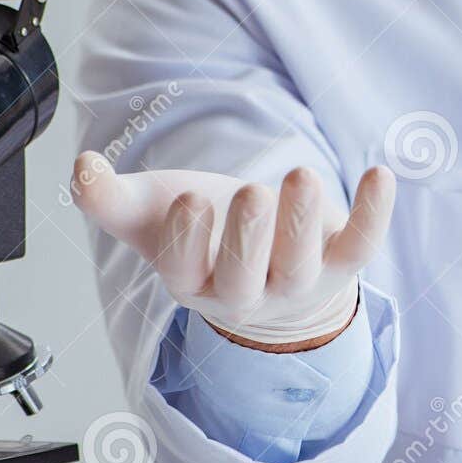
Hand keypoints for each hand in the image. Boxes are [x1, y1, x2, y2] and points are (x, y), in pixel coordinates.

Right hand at [72, 152, 394, 350]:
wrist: (268, 261)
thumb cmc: (207, 232)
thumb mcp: (155, 213)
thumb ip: (111, 199)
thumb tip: (81, 170)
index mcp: (194, 281)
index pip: (186, 272)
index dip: (187, 240)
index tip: (188, 198)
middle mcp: (246, 292)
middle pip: (247, 276)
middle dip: (249, 235)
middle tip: (249, 191)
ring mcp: (297, 282)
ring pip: (300, 265)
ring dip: (302, 221)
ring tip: (301, 175)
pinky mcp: (339, 263)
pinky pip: (360, 247)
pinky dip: (373, 214)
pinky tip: (380, 175)